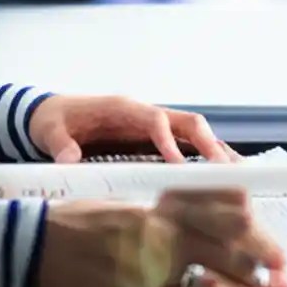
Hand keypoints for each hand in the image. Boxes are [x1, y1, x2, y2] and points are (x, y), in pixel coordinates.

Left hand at [28, 94, 241, 163]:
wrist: (50, 114)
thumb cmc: (53, 121)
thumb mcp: (50, 131)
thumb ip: (61, 144)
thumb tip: (69, 158)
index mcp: (123, 109)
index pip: (156, 120)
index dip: (169, 141)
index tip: (179, 165)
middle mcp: (144, 114)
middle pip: (188, 123)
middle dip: (209, 144)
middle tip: (225, 170)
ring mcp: (152, 126)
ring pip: (194, 134)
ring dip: (215, 151)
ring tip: (236, 175)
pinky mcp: (154, 140)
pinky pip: (187, 146)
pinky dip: (206, 159)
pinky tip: (221, 177)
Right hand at [37, 190, 286, 286]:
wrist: (29, 250)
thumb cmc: (75, 224)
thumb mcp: (124, 202)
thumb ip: (164, 209)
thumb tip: (205, 212)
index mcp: (152, 205)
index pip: (211, 205)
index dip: (244, 216)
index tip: (263, 222)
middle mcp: (154, 232)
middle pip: (220, 238)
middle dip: (258, 251)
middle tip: (282, 262)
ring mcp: (146, 266)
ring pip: (210, 268)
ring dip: (248, 278)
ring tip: (273, 284)